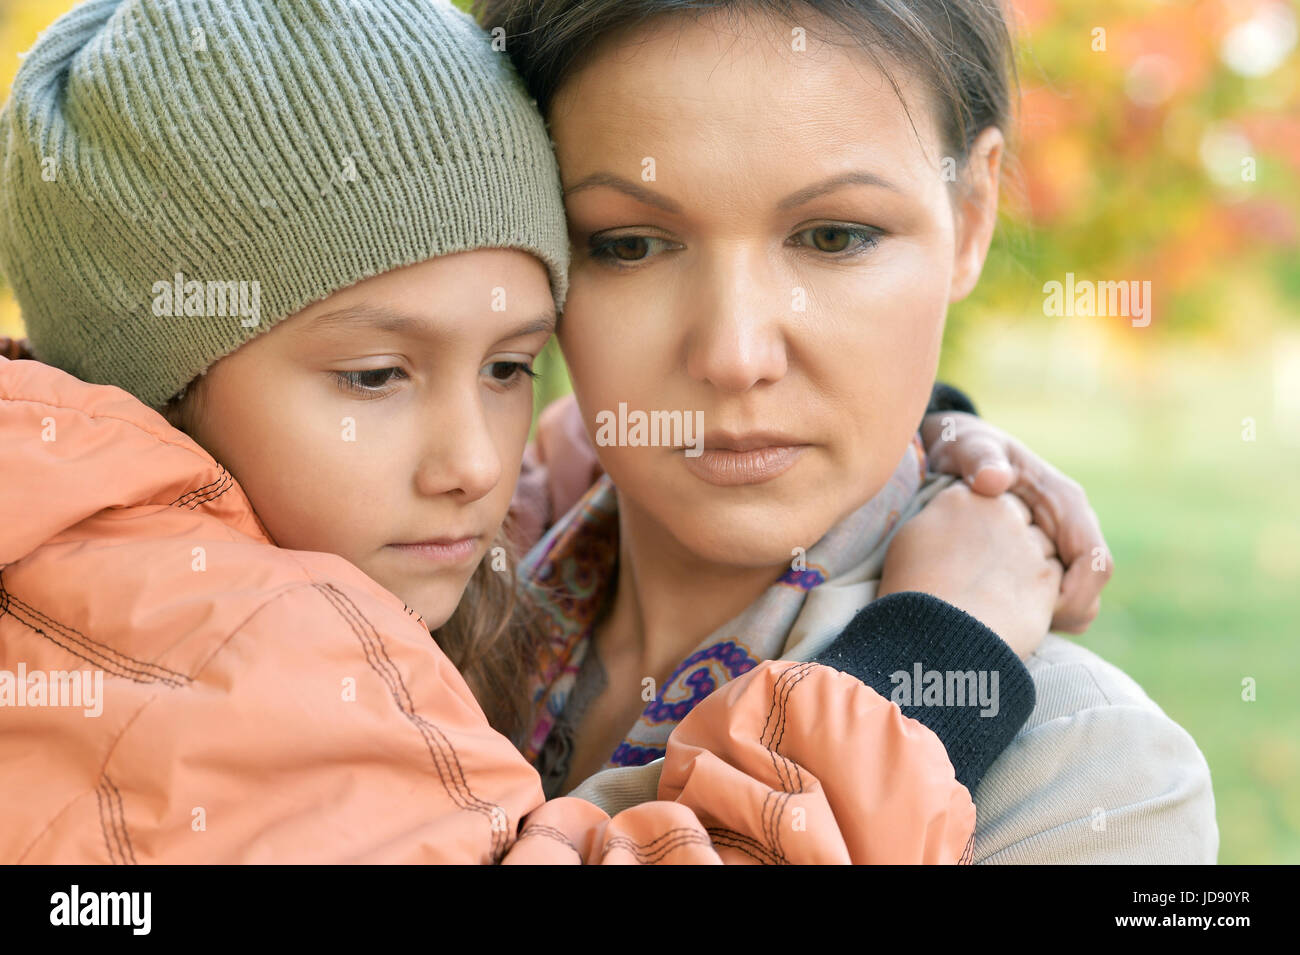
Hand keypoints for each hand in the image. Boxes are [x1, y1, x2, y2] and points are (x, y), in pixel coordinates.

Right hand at [877, 482, 1062, 658]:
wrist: (934, 636)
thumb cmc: (911, 592)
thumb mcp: (909, 541)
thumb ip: (939, 518)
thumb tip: (954, 520)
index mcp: (960, 498)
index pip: (984, 499)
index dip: (977, 528)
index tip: (963, 553)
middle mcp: (998, 512)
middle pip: (1016, 518)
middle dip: (1006, 542)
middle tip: (982, 576)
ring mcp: (1026, 543)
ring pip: (1039, 545)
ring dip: (1024, 566)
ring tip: (994, 596)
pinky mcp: (1047, 576)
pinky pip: (1053, 575)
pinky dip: (1037, 591)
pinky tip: (1009, 608)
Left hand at [919, 410, 1113, 634]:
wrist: (957, 451)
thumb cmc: (964, 448)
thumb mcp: (968, 446)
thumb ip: (980, 459)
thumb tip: (993, 480)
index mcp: (1064, 502)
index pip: (1093, 561)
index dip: (1073, 596)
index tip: (1035, 613)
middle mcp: (1070, 527)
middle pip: (1091, 590)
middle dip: (1060, 615)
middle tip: (1013, 629)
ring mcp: (1059, 545)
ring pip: (1076, 599)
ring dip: (1047, 617)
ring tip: (1001, 623)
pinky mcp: (1043, 559)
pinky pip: (1053, 598)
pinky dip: (1033, 612)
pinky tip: (995, 612)